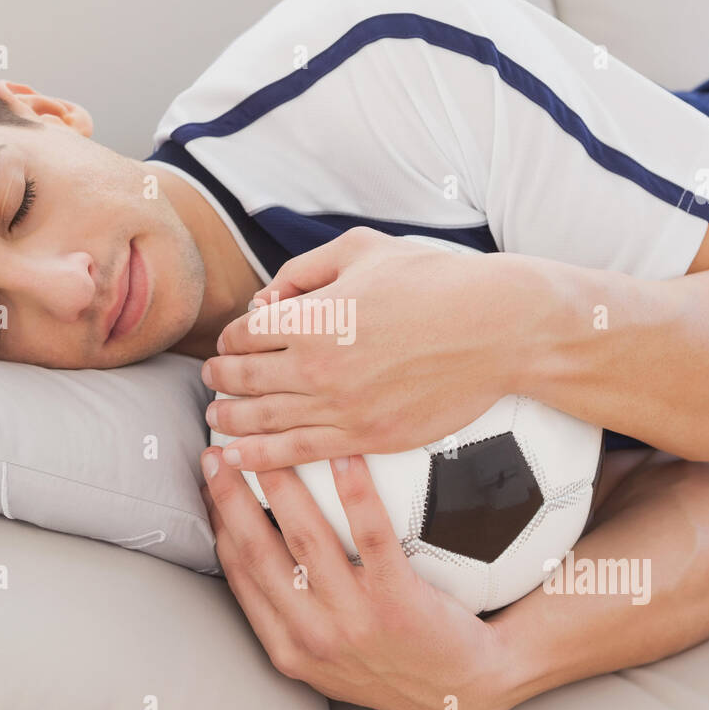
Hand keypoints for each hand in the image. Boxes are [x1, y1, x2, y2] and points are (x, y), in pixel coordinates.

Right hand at [199, 444, 513, 709]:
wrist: (464, 692)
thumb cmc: (397, 661)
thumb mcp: (329, 656)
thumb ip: (298, 611)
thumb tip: (269, 549)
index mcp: (288, 645)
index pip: (240, 572)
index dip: (219, 522)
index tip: (210, 483)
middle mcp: (312, 634)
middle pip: (258, 551)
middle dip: (231, 497)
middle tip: (218, 452)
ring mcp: (354, 620)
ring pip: (306, 538)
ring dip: (281, 485)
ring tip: (271, 445)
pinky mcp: (397, 602)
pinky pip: (372, 536)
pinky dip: (355, 493)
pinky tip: (346, 456)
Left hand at [203, 227, 515, 471]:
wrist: (496, 329)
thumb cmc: (433, 281)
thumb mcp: (361, 249)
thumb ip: (305, 268)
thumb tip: (269, 298)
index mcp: (312, 317)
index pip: (245, 334)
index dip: (231, 338)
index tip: (233, 342)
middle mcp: (317, 367)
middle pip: (243, 379)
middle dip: (220, 378)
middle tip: (212, 378)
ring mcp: (341, 408)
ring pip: (262, 421)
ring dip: (229, 421)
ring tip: (216, 419)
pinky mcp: (366, 438)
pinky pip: (298, 454)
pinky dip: (260, 459)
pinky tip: (237, 460)